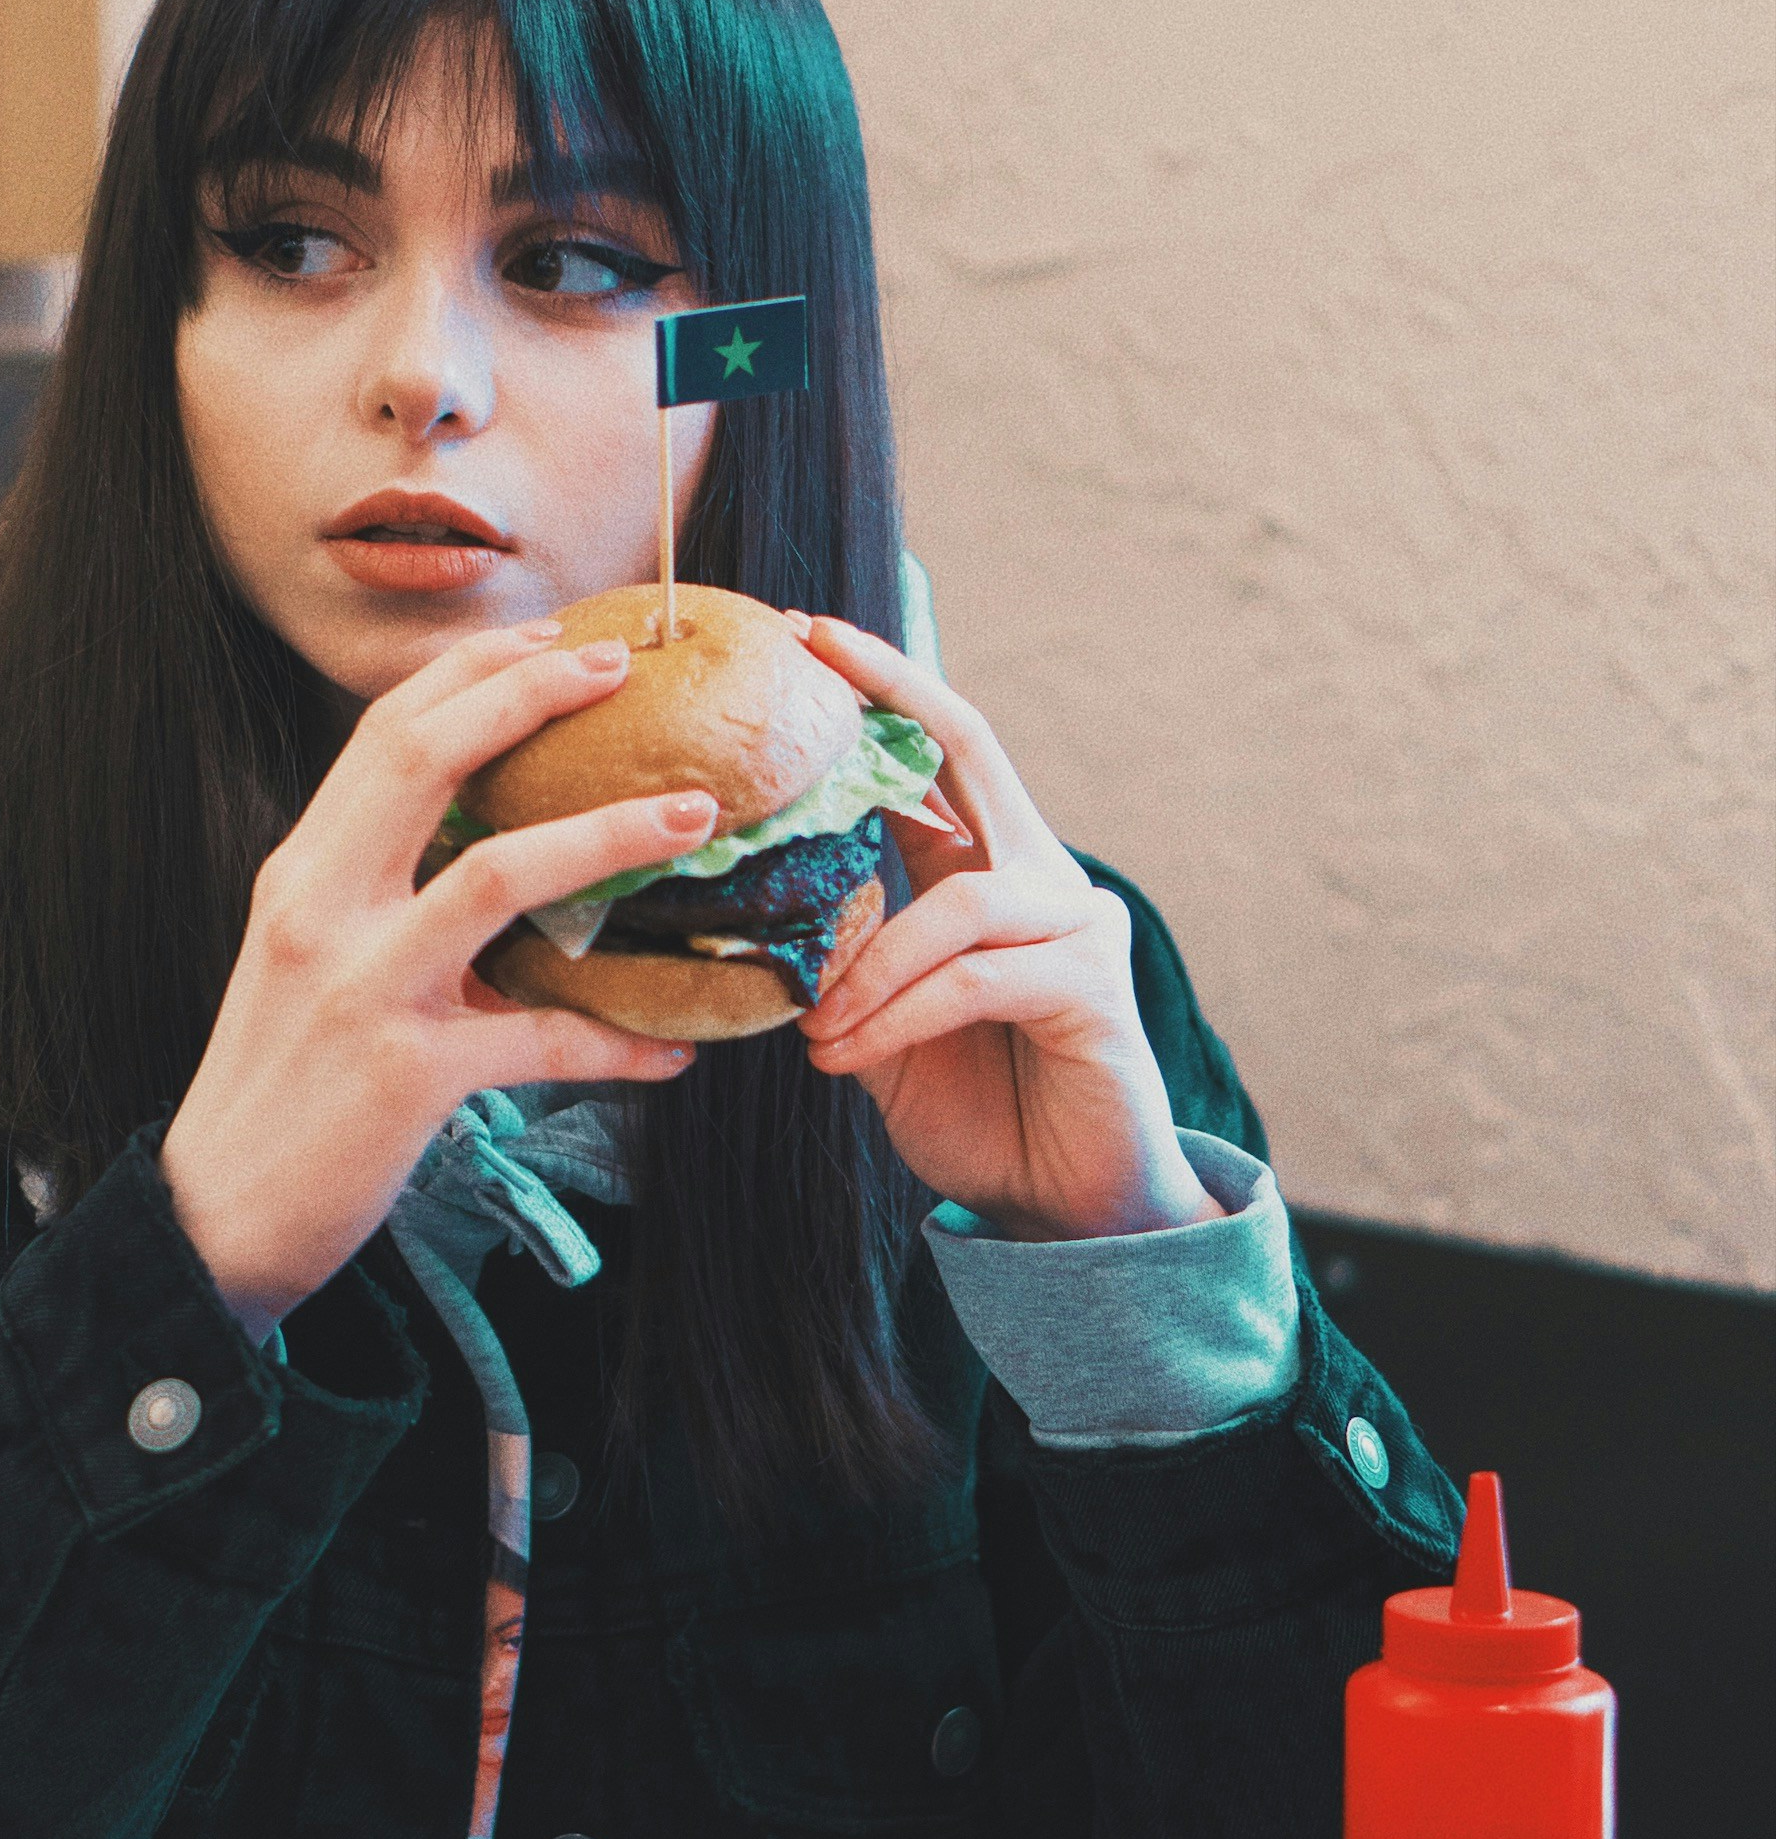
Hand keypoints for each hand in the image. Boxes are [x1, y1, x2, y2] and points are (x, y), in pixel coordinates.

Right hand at [159, 624, 716, 1337]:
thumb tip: (496, 851)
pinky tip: (672, 1046)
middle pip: (425, 756)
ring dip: (606, 835)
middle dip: (528, 693)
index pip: (383, 733)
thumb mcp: (311, 963)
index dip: (472, 671)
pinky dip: (616, 1042)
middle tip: (616, 665)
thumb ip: (381, 899)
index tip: (550, 638)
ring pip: (496, 875)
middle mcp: (323, 910)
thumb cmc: (278, 1086)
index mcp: (302, 873)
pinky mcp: (406, 1075)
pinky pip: (538, 1041)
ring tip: (691, 813)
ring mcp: (363, 988)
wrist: (218, 1213)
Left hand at [793, 618, 1217, 1242]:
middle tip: (813, 663)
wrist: (1063, 1204)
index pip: (935, 752)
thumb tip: (745, 904)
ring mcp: (1077, 926)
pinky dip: (898, 1013)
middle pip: (972, 750)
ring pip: (957, 902)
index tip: (805, 634)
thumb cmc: (973, 1105)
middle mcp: (1038, 875)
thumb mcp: (879, 1019)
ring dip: (869, 965)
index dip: (880, 687)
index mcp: (984, 869)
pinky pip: (974, 978)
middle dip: (892, 698)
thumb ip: (841, 953)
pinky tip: (846, 1057)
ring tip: (815, 1030)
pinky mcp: (1092, 990)